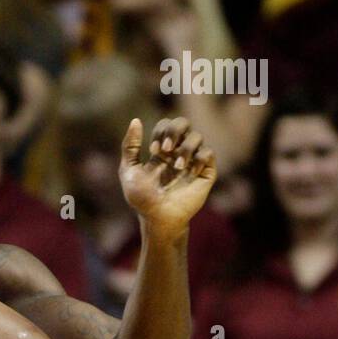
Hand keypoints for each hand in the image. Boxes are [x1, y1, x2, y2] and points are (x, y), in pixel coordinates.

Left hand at [119, 117, 215, 232]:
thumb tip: (135, 120)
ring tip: (177, 167)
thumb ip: (130, 147)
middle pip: (183, 122)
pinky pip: (209, 153)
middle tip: (166, 149)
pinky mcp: (205, 173)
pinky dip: (200, 158)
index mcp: (162, 150)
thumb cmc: (142, 199)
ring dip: (186, 148)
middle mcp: (179, 152)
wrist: (157, 218)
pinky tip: (190, 172)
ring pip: (197, 136)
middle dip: (175, 130)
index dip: (161, 131)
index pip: (166, 124)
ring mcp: (193, 161)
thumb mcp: (128, 171)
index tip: (154, 151)